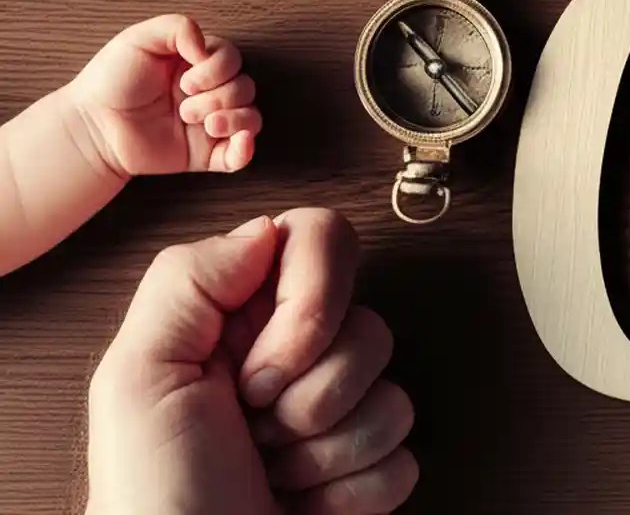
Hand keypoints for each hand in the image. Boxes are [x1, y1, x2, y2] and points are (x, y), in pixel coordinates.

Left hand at [68, 13, 261, 175]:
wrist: (94, 125)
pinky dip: (246, 149)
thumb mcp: (139, 38)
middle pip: (246, 88)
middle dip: (219, 95)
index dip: (218, 69)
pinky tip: (237, 142)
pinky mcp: (205, 154)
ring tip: (195, 122)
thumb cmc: (112, 81)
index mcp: (197, 65)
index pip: (233, 60)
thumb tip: (208, 50)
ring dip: (231, 118)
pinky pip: (241, 155)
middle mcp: (209, 93)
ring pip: (251, 119)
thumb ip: (178, 28)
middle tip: (183, 101)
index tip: (185, 79)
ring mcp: (210, 124)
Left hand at [86, 209, 417, 514]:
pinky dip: (350, 493)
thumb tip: (268, 230)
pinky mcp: (366, 468)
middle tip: (255, 427)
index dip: (313, 301)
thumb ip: (190, 280)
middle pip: (369, 326)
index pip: (321, 244)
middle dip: (314, 393)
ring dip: (326, 452)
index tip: (264, 366)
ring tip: (272, 474)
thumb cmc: (151, 497)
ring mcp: (336, 416)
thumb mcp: (137, 375)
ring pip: (394, 395)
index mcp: (239, 319)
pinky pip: (404, 458)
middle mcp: (295, 358)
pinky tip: (303, 504)